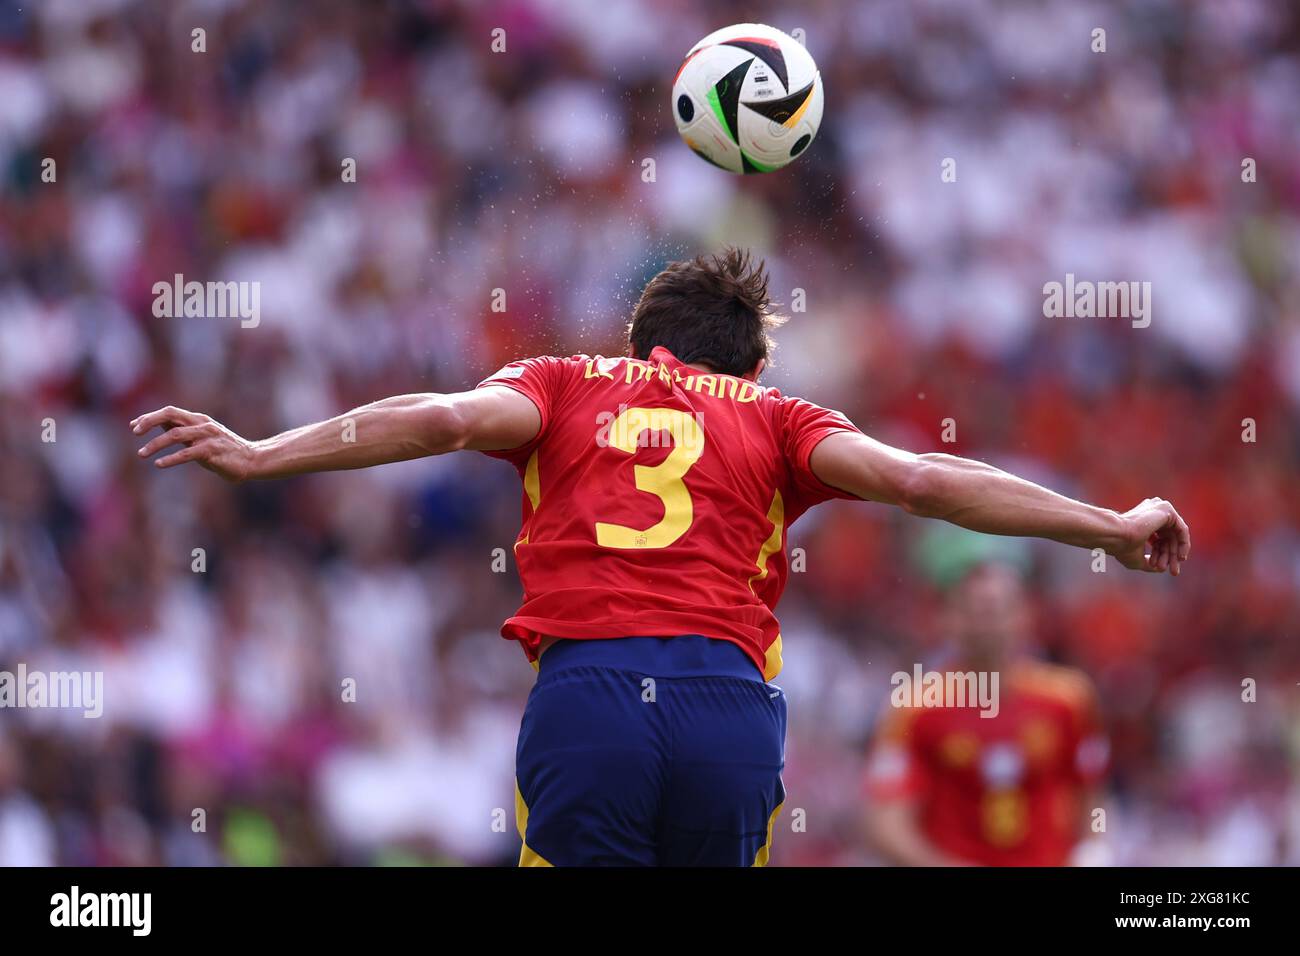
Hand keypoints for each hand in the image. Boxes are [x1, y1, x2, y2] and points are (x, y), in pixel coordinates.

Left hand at [131, 406, 256, 481]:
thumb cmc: (223, 451)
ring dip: (155, 444)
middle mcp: (201, 424)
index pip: (169, 412)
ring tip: (142, 454)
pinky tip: (159, 464)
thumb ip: (181, 431)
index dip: (149, 417)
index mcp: (197, 420)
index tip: (133, 427)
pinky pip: (187, 453)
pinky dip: (171, 459)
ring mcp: (207, 436)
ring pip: (174, 434)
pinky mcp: (212, 450)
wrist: (251, 460)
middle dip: (149, 421)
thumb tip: (158, 425)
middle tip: (134, 432)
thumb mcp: (199, 439)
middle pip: (170, 415)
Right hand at [1112, 497, 1190, 574]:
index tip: (1159, 568)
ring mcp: (1159, 509)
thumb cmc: (1121, 546)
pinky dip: (1183, 544)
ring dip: (1175, 553)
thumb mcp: (1137, 559)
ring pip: (1174, 535)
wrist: (1116, 535)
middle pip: (1167, 538)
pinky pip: (1182, 529)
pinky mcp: (1167, 510)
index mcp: (1142, 521)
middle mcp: (1151, 512)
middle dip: (1170, 557)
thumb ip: (1149, 563)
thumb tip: (1160, 569)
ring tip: (1173, 568)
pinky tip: (1180, 557)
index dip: (1160, 555)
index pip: (1158, 539)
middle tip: (1173, 572)